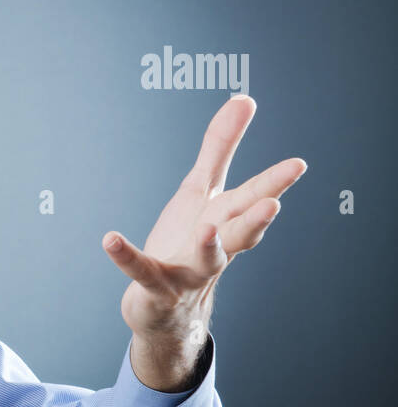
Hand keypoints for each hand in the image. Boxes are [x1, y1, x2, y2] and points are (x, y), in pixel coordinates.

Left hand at [102, 94, 306, 389]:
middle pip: (240, 233)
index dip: (275, 183)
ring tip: (207, 228)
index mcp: (227, 221)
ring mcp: (187, 271)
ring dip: (208, 245)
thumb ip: (221, 147)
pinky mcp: (154, 287)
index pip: (254, 200)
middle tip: (274, 205)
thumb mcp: (201, 190)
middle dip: (257, 219)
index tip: (297, 164)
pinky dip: (126, 257)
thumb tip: (245, 99)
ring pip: (204, 260)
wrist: (166, 307)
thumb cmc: (187, 241)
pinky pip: (141, 272)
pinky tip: (110, 239)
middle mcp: (214, 248)